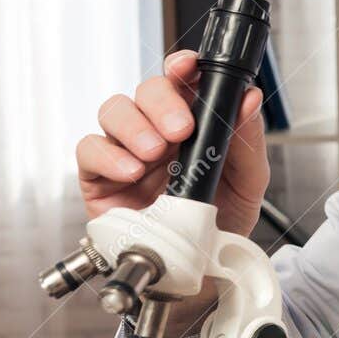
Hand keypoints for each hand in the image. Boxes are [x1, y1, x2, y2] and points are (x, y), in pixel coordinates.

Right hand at [76, 50, 269, 237]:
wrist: (200, 271)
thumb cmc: (220, 222)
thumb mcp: (247, 181)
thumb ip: (247, 141)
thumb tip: (249, 100)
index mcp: (192, 122)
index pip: (181, 81)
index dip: (180, 67)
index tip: (187, 66)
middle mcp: (156, 130)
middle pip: (146, 90)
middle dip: (162, 101)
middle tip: (180, 128)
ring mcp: (126, 151)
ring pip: (114, 110)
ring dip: (134, 126)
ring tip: (154, 153)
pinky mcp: (99, 177)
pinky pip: (89, 149)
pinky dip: (108, 155)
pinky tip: (131, 172)